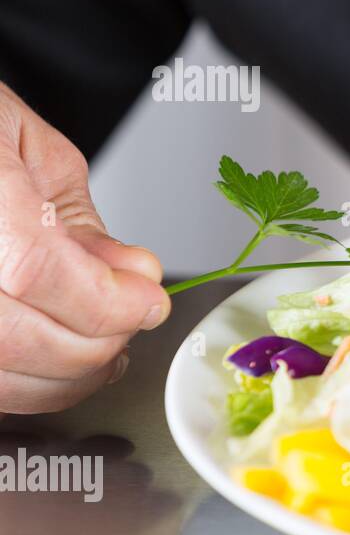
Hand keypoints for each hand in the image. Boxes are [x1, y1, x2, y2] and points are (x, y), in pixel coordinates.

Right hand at [0, 81, 168, 412]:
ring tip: (106, 352)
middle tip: (134, 321)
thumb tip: (133, 277)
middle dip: (94, 343)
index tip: (150, 301)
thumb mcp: (31, 148)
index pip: (34, 270)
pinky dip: (24, 386)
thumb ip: (80, 223)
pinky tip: (57, 366)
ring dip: (63, 379)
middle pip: (12, 336)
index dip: (105, 301)